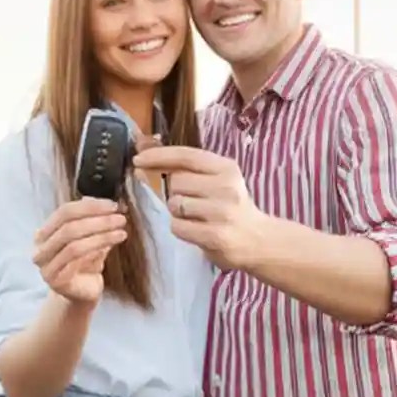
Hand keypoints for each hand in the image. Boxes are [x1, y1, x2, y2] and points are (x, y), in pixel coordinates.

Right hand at [32, 197, 126, 304]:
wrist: (82, 293)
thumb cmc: (85, 262)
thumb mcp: (90, 236)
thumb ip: (92, 219)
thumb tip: (102, 201)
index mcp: (43, 233)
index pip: (64, 212)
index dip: (89, 207)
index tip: (112, 205)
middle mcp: (40, 249)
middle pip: (69, 227)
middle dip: (98, 221)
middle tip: (120, 219)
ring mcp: (46, 267)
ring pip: (74, 246)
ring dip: (101, 236)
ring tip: (121, 233)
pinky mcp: (56, 282)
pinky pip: (77, 263)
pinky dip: (95, 252)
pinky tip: (110, 247)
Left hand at [132, 145, 268, 270]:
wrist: (259, 241)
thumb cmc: (231, 208)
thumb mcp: (217, 181)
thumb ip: (187, 170)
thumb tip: (144, 159)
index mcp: (226, 168)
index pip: (185, 155)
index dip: (158, 156)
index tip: (137, 159)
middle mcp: (226, 186)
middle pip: (175, 182)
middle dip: (175, 193)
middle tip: (193, 203)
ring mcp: (222, 212)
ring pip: (174, 204)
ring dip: (178, 213)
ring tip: (198, 218)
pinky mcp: (215, 235)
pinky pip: (177, 227)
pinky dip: (181, 229)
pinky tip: (198, 231)